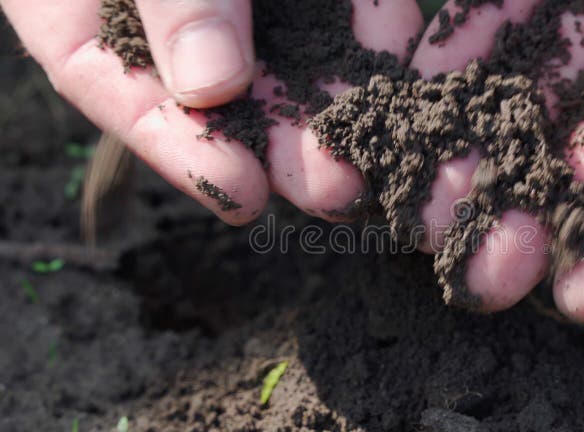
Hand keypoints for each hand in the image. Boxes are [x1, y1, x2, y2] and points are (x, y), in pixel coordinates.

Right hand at [0, 0, 422, 224]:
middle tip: (336, 191)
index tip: (239, 193)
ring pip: (288, 51)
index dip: (177, 146)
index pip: (112, 82)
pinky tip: (403, 72)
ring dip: (338, 103)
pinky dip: (371, 33)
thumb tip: (210, 86)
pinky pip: (342, 4)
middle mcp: (166, 0)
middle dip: (282, 141)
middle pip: (218, 87)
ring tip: (382, 155)